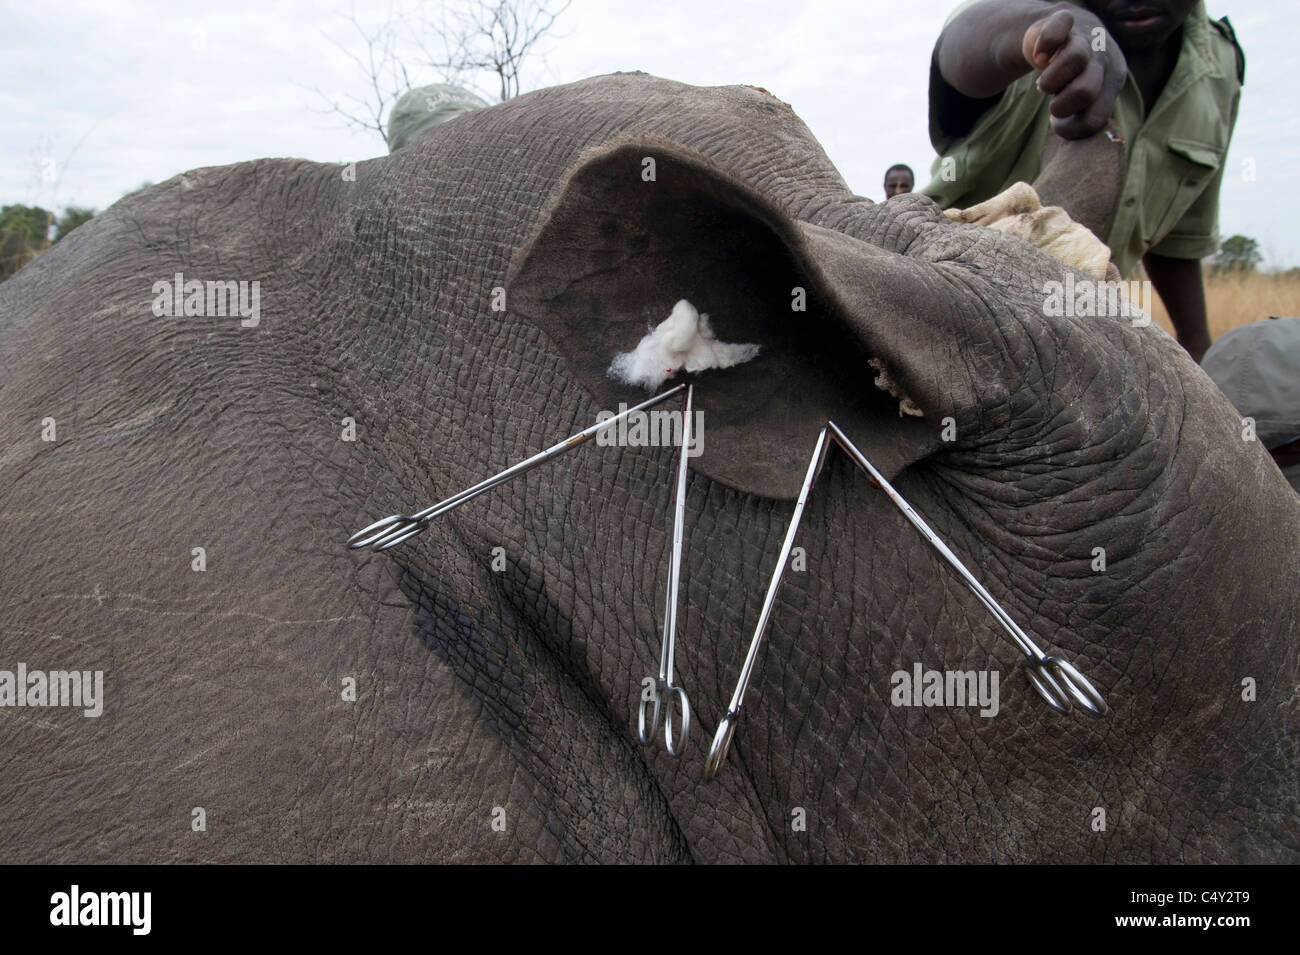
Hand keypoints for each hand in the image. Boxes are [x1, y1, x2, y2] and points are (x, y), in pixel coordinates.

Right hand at [1021, 8, 1127, 138]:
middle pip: (1087, 90)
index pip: (1096, 117)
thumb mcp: (1083, 95)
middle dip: (1061, 105)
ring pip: (1076, 59)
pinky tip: (1038, 57)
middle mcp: (1104, 56)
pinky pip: (1057, 30)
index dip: (1070, 127)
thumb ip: (1083, 115)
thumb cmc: (1072, 74)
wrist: (1065, 33)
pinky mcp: (1065, 19)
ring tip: (1042, 86)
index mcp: (1113, 79)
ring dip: (1050, 81)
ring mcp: (1085, 35)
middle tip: (1051, 104)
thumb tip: (1072, 138)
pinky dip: (1044, 46)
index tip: (1057, 121)